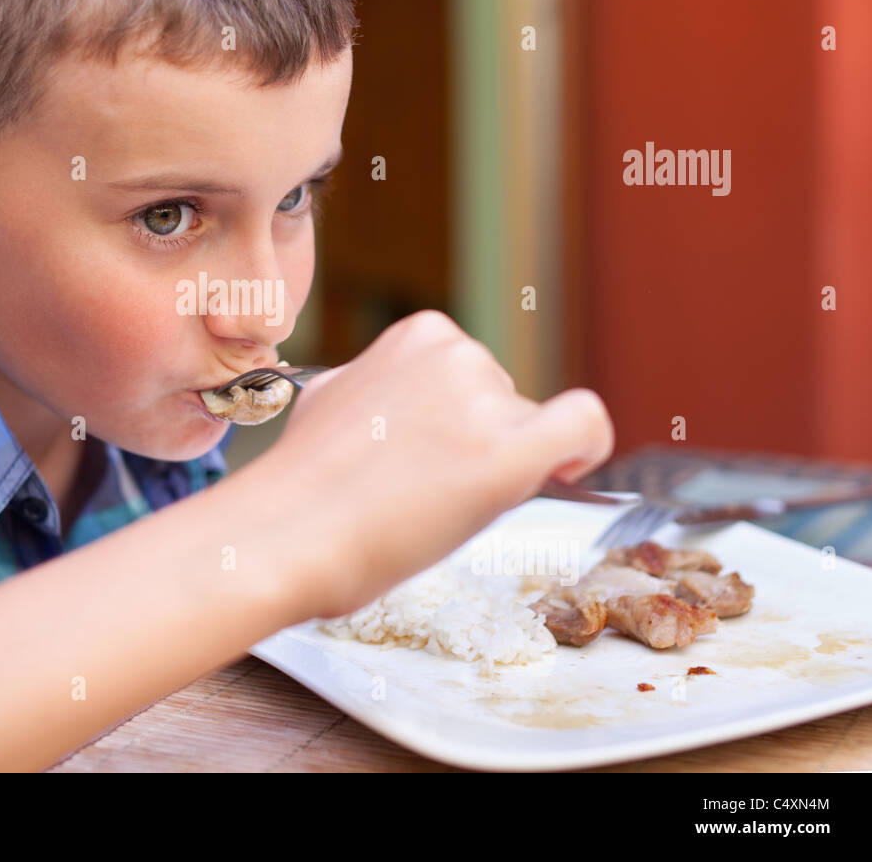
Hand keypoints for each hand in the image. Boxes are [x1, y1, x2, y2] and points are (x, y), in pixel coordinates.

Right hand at [245, 310, 613, 618]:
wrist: (284, 534)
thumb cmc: (298, 482)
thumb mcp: (335, 398)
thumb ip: (385, 389)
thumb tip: (405, 408)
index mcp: (418, 336)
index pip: (469, 377)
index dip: (455, 422)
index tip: (426, 456)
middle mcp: (457, 353)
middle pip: (501, 402)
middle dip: (475, 444)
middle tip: (422, 492)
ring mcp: (483, 401)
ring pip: (527, 429)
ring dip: (499, 465)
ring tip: (436, 506)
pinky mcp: (509, 454)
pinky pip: (583, 427)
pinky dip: (587, 447)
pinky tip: (567, 469)